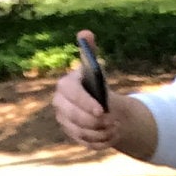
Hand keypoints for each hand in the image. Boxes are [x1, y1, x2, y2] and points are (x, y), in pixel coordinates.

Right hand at [52, 35, 157, 160]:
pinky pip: (87, 143)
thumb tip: (86, 33)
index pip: (73, 95)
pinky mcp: (72, 135)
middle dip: (97, 122)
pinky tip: (111, 135)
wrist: (101, 106)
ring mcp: (64, 121)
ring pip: (82, 132)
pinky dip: (102, 141)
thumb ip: (90, 51)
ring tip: (116, 127)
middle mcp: (59, 104)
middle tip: (113, 121)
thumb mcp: (96, 69)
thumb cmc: (97, 85)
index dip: (86, 104)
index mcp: (65, 86)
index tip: (102, 110)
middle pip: (76, 117)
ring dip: (102, 132)